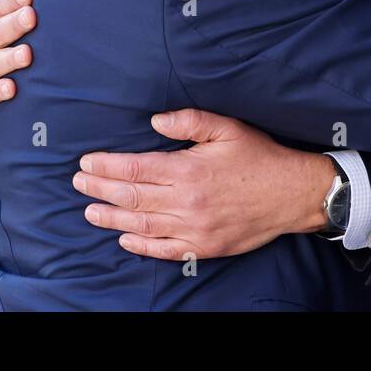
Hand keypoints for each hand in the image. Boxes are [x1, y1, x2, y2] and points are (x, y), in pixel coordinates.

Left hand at [74, 109, 335, 259]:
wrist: (292, 194)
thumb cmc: (260, 157)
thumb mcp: (227, 128)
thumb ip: (189, 121)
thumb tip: (154, 120)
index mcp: (188, 170)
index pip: (134, 169)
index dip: (106, 167)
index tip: (86, 163)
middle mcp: (186, 202)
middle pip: (131, 197)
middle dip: (99, 190)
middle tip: (78, 183)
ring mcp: (194, 228)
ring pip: (141, 225)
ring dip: (111, 218)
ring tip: (90, 211)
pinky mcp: (204, 246)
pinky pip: (164, 249)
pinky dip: (141, 244)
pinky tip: (124, 237)